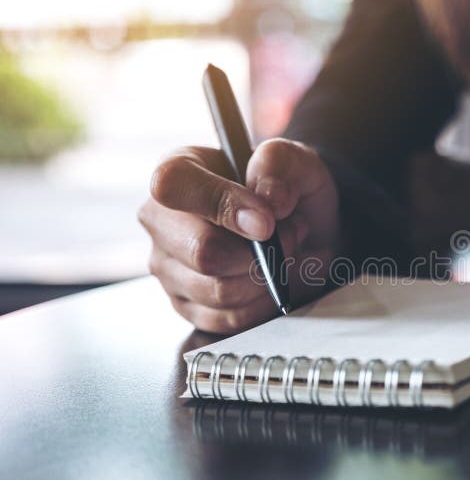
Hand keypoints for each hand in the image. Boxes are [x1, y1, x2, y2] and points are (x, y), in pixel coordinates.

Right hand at [138, 139, 339, 333]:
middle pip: (201, 252)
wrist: (298, 224)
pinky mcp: (187, 305)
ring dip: (267, 276)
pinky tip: (272, 278)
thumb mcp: (293, 160)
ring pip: (219, 291)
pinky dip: (263, 302)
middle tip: (291, 233)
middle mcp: (161, 221)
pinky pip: (228, 318)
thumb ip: (278, 164)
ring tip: (283, 251)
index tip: (267, 220)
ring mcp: (169, 267)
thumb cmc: (286, 187)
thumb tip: (269, 199)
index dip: (223, 205)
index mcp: (177, 172)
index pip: (173, 186)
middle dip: (261, 251)